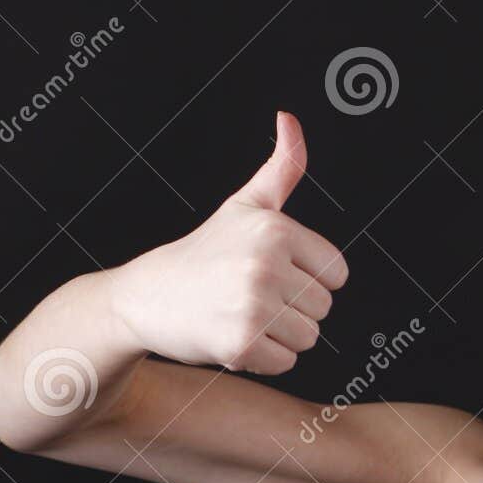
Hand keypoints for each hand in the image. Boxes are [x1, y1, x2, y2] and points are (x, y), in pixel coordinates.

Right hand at [110, 110, 347, 373]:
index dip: (308, 280)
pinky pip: (286, 364)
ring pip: (308, 338)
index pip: (336, 275)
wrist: (146, 297)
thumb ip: (280, 168)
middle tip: (249, 296)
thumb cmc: (204, 253)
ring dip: (280, 337)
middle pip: (323, 309)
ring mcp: (253, 306)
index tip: (271, 273)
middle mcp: (266, 265)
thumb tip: (291, 119)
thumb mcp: (244, 205)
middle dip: (292, 310)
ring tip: (241, 315)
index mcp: (275, 230)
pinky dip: (263, 359)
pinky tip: (232, 336)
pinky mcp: (241, 344)